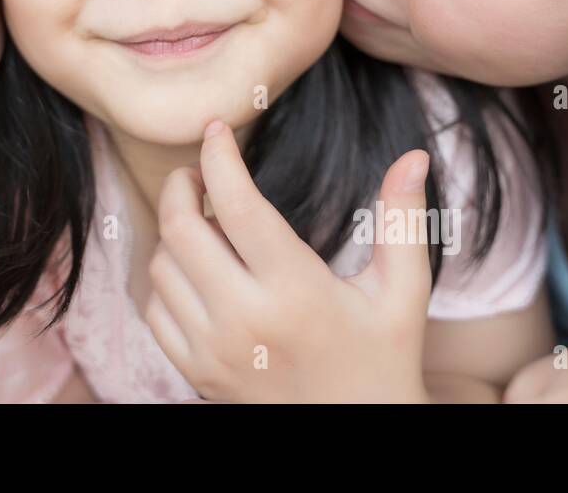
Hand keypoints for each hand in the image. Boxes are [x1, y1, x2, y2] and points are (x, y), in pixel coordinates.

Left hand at [144, 120, 433, 402]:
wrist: (357, 439)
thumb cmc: (383, 361)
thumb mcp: (402, 293)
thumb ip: (403, 222)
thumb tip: (411, 155)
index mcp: (297, 291)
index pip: (238, 204)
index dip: (220, 156)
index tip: (216, 129)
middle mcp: (246, 320)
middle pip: (181, 229)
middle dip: (182, 184)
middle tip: (199, 171)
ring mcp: (213, 350)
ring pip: (163, 266)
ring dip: (176, 233)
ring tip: (208, 224)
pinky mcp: (195, 372)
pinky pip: (156, 308)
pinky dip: (166, 278)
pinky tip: (197, 269)